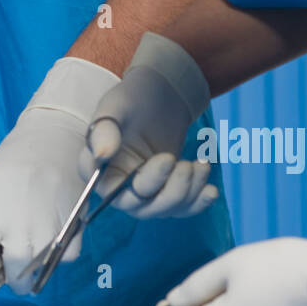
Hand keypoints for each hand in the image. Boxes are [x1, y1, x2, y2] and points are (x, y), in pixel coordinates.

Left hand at [0, 58, 118, 305]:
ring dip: (38, 259)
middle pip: (18, 275)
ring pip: (43, 268)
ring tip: (35, 225)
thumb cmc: (12, 165)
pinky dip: (61, 249)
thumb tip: (3, 265)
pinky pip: (67, 257)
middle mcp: (20, 229)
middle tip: (15, 245)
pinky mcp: (74, 227)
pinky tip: (55, 223)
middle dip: (16, 272)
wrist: (52, 138)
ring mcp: (48, 230)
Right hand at [80, 32, 216, 218]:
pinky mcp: (165, 192)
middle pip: (138, 206)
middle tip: (185, 165)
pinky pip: (180, 209)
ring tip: (200, 166)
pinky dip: (196, 203)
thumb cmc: (132, 99)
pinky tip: (210, 191)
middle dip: (166, 191)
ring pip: (162, 209)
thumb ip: (105, 129)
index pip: (106, 189)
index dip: (133, 185)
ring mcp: (142, 192)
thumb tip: (101, 155)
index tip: (165, 159)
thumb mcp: (115, 106)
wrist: (159, 97)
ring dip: (185, 193)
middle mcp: (116, 185)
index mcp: (96, 167)